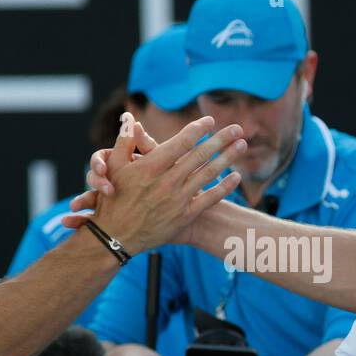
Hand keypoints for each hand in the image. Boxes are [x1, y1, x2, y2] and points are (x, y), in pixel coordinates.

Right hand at [81, 118, 245, 255]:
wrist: (115, 237)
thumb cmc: (113, 199)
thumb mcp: (113, 167)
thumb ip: (124, 141)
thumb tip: (129, 118)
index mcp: (150, 167)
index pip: (180, 143)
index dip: (197, 129)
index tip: (210, 120)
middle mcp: (166, 182)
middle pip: (200, 155)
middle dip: (220, 139)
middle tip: (237, 128)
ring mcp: (177, 200)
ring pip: (208, 174)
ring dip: (227, 158)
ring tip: (242, 145)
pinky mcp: (184, 217)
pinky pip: (209, 199)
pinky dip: (224, 188)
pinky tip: (236, 177)